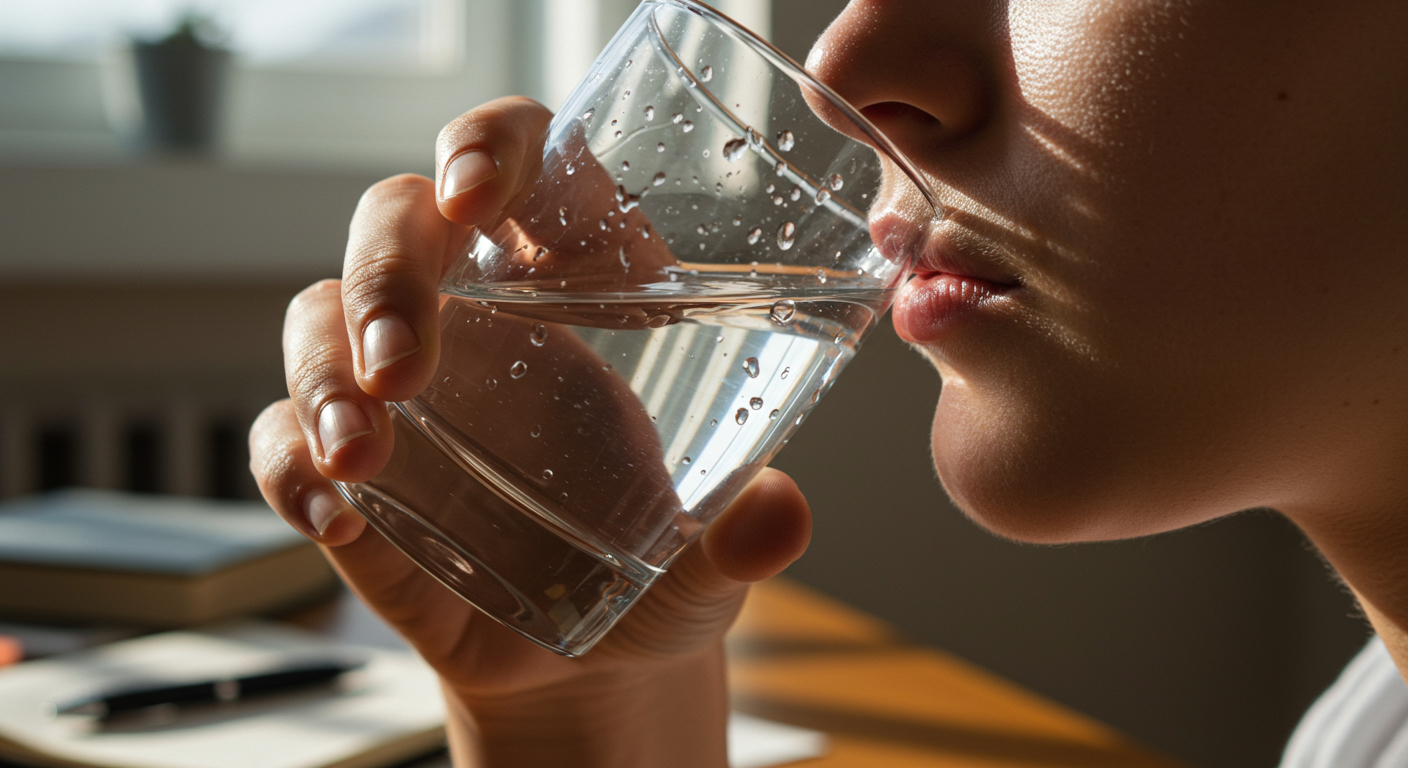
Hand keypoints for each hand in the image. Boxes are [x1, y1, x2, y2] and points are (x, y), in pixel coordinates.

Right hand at [248, 97, 811, 766]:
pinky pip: (283, 441)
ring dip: (328, 373)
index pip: (523, 165)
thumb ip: (744, 534)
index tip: (478, 197)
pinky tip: (330, 513)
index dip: (490, 148)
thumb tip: (780, 518)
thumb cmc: (660, 568)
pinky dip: (290, 465)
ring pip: (318, 319)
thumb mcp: (712, 555)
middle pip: (395, 227)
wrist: (594, 663)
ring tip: (364, 452)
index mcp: (573, 287)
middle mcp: (475, 317)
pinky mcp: (351, 474)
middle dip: (386, 278)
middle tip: (407, 365)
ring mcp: (402, 392)